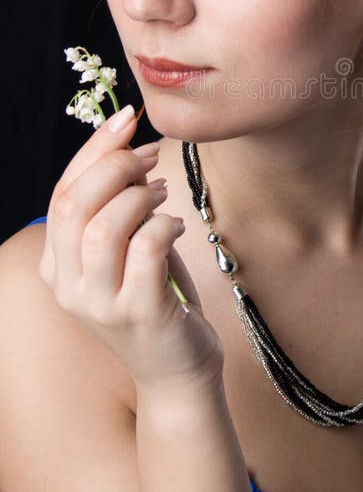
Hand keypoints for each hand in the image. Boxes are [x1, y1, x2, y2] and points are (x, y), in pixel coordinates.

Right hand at [39, 105, 223, 394]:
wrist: (176, 370)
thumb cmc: (155, 297)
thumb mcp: (125, 250)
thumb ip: (117, 208)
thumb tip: (130, 149)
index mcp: (57, 266)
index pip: (61, 194)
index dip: (93, 150)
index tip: (126, 120)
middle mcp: (68, 286)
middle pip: (74, 205)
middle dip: (115, 165)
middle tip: (150, 155)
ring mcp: (100, 304)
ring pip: (105, 227)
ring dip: (139, 197)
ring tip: (162, 194)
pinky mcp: (139, 313)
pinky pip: (146, 249)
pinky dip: (164, 224)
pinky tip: (177, 225)